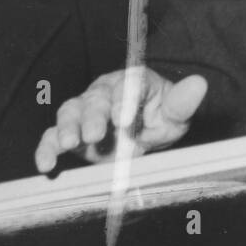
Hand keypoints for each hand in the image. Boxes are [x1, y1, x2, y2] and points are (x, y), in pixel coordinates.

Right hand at [34, 67, 207, 172]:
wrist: (143, 131)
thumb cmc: (160, 116)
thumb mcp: (176, 113)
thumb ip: (182, 102)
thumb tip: (199, 83)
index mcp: (131, 82)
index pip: (127, 86)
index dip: (124, 101)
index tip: (125, 119)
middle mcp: (103, 92)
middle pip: (95, 98)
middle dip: (93, 116)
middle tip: (94, 135)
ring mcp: (84, 111)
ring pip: (70, 112)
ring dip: (68, 127)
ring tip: (69, 143)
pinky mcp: (71, 133)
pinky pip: (53, 136)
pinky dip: (47, 148)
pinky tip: (45, 163)